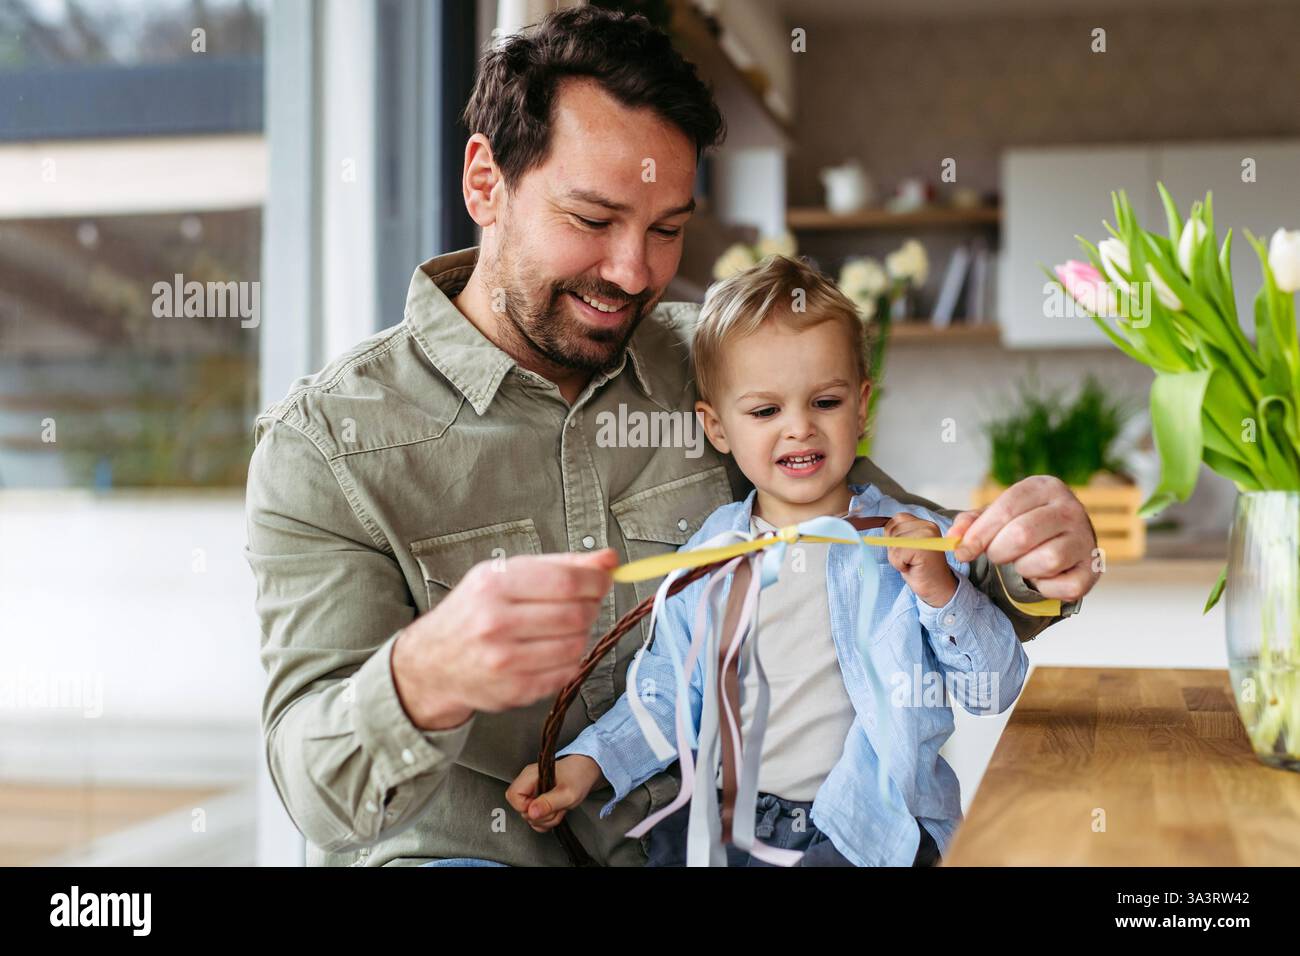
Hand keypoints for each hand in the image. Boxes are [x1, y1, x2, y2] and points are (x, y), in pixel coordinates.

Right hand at [391, 549, 617, 729]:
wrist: (433, 661)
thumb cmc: (475, 611)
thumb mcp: (507, 574)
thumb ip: (561, 565)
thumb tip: (609, 560)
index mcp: (494, 583)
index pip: (566, 580)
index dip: (597, 580)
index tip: (603, 580)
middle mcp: (496, 622)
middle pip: (576, 613)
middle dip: (590, 606)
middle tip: (583, 604)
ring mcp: (504, 660)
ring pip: (576, 644)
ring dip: (581, 634)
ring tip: (562, 628)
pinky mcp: (514, 690)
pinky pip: (566, 672)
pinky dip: (569, 659)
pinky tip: (551, 650)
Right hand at [505, 756, 605, 831]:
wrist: (585, 773)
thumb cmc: (578, 777)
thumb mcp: (567, 793)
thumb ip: (549, 803)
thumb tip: (531, 813)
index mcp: (530, 776)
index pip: (513, 795)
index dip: (526, 807)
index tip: (543, 806)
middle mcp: (528, 784)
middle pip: (521, 810)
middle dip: (542, 816)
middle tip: (557, 807)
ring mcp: (532, 793)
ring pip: (530, 818)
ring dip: (547, 819)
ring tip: (560, 807)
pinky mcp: (537, 802)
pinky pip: (536, 819)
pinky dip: (547, 821)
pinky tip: (557, 811)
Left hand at [885, 512, 956, 607]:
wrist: (937, 588)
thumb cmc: (920, 569)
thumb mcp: (908, 545)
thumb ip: (899, 533)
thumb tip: (876, 524)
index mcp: (925, 523)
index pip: (897, 519)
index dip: (893, 536)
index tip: (906, 549)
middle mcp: (928, 526)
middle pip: (892, 531)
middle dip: (894, 548)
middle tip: (910, 559)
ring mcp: (926, 536)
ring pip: (893, 543)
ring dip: (896, 558)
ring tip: (911, 563)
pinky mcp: (922, 548)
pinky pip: (896, 554)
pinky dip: (899, 565)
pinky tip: (912, 567)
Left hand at [949, 475, 1098, 602]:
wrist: (1062, 541)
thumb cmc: (1022, 525)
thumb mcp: (996, 516)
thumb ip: (970, 523)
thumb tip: (954, 538)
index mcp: (1044, 487)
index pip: (1007, 508)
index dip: (979, 533)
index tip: (962, 550)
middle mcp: (1070, 509)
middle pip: (1023, 534)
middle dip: (999, 552)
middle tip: (996, 555)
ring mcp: (1086, 538)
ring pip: (1046, 560)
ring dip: (1023, 569)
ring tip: (1022, 562)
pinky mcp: (1093, 569)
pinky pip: (1064, 586)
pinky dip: (1046, 587)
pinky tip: (1042, 576)